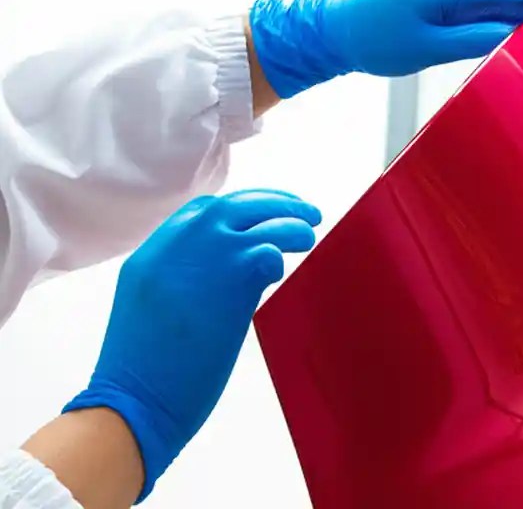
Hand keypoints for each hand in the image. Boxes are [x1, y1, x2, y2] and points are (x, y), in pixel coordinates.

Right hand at [63, 189, 321, 499]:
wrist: (132, 402)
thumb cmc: (144, 373)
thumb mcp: (153, 307)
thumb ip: (185, 279)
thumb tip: (239, 269)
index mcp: (152, 253)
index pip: (202, 210)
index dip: (240, 208)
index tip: (264, 214)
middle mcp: (176, 245)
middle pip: (235, 204)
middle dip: (276, 202)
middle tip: (305, 211)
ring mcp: (205, 256)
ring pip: (260, 219)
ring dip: (292, 225)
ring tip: (308, 235)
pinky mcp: (232, 278)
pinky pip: (269, 251)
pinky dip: (281, 256)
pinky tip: (283, 271)